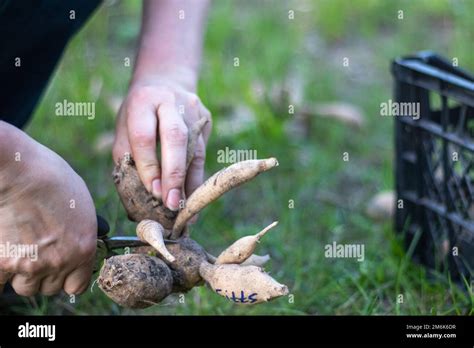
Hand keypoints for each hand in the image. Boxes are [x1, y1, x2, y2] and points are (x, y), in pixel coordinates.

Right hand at [0, 122, 96, 295]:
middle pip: (50, 287)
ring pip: (26, 286)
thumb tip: (79, 241)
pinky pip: (2, 280)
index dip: (69, 278)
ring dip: (23, 273)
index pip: (78, 285)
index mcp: (83, 249)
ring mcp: (30, 264)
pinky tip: (5, 250)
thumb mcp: (82, 205)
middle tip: (39, 252)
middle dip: (46, 273)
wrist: (18, 170)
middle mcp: (59, 262)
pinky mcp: (3, 262)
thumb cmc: (50, 178)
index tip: (63, 271)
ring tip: (21, 248)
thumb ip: (82, 231)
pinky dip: (2, 268)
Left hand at [113, 69, 211, 210]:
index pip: (145, 137)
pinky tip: (192, 197)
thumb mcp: (123, 129)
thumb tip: (138, 201)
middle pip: (175, 138)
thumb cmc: (138, 115)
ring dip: (189, 182)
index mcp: (142, 101)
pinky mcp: (206, 119)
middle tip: (171, 203)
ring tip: (184, 209)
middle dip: (173, 173)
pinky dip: (196, 176)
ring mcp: (192, 109)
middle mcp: (170, 101)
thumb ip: (127, 159)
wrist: (164, 82)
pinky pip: (203, 152)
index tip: (153, 193)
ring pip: (195, 149)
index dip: (149, 167)